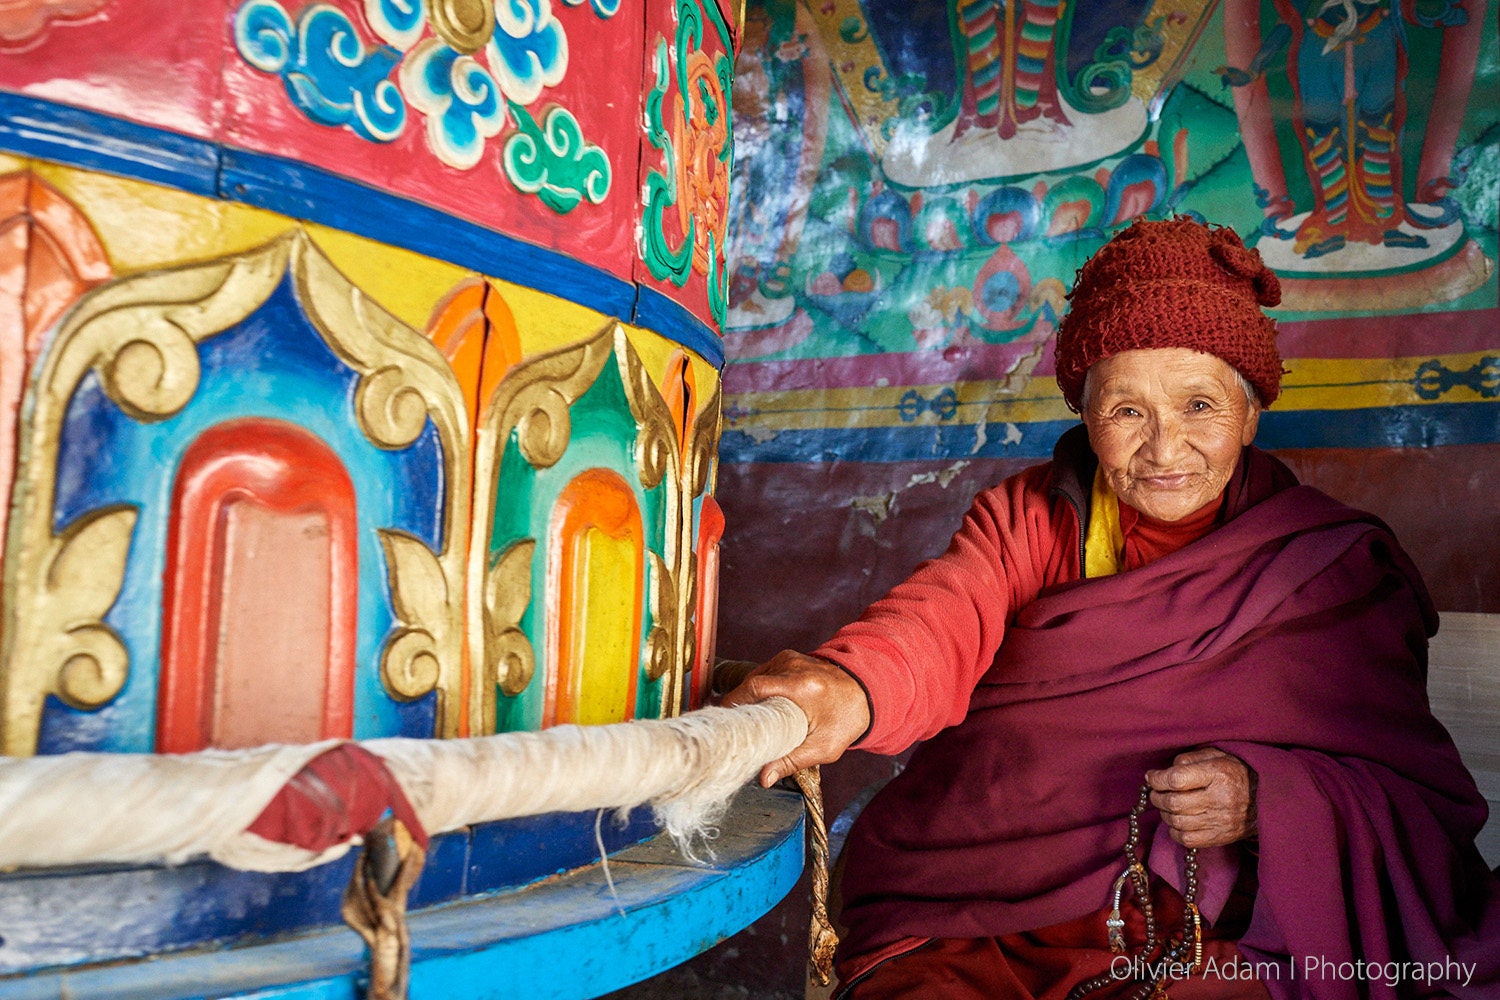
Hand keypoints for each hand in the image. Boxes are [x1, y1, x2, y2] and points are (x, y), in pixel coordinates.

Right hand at [719, 650, 871, 786]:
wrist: (865, 692)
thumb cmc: (845, 720)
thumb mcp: (823, 748)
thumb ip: (791, 761)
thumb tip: (763, 778)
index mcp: (803, 687)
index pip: (755, 688)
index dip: (733, 704)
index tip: (723, 723)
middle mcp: (794, 667)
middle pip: (750, 683)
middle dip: (737, 706)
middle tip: (731, 728)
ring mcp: (790, 659)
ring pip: (754, 678)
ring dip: (747, 698)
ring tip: (746, 721)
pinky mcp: (788, 657)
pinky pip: (763, 673)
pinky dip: (757, 690)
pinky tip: (760, 707)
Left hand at [1145, 747, 1256, 847]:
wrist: (1268, 799)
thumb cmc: (1238, 772)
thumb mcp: (1217, 755)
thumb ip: (1190, 759)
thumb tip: (1163, 772)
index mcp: (1218, 774)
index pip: (1177, 779)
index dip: (1157, 779)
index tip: (1152, 777)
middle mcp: (1219, 799)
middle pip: (1174, 803)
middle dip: (1157, 797)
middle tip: (1156, 792)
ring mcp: (1220, 821)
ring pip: (1177, 822)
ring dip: (1165, 813)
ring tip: (1167, 805)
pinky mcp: (1220, 837)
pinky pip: (1187, 839)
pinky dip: (1175, 830)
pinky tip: (1178, 821)